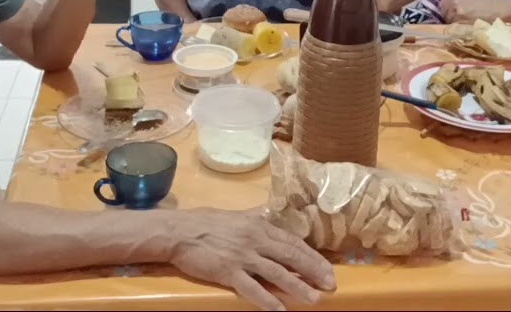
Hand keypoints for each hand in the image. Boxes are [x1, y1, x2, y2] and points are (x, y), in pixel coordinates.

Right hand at [165, 209, 335, 310]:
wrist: (179, 232)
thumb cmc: (205, 222)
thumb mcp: (236, 215)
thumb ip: (255, 215)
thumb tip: (268, 209)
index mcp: (259, 225)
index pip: (293, 241)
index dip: (313, 256)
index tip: (327, 267)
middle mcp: (256, 239)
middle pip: (292, 256)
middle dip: (314, 271)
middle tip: (331, 284)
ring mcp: (243, 256)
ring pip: (278, 273)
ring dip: (298, 287)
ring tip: (314, 298)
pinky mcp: (228, 272)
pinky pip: (252, 288)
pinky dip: (268, 300)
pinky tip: (280, 310)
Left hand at [439, 0, 500, 22]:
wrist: (495, 10)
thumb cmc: (483, 4)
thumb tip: (446, 7)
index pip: (442, 3)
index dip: (446, 10)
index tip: (451, 13)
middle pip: (443, 11)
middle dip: (447, 15)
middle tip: (456, 20)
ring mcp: (455, 9)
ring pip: (447, 19)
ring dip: (451, 22)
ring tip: (461, 23)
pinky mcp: (459, 19)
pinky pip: (452, 25)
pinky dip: (456, 27)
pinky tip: (463, 26)